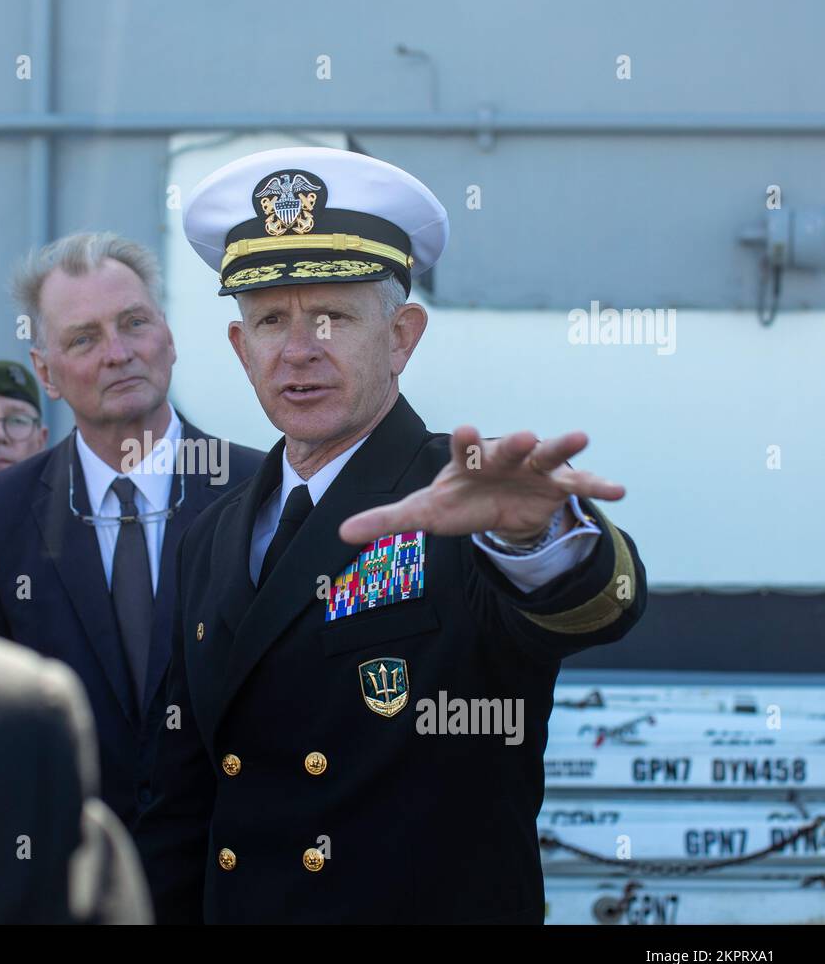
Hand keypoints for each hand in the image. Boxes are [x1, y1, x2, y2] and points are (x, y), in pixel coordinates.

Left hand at [339, 427, 624, 545]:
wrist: (498, 507)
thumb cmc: (457, 502)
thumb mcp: (423, 513)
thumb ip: (387, 521)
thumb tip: (342, 534)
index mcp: (468, 460)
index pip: (465, 448)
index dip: (466, 441)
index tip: (464, 430)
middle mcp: (502, 456)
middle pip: (508, 447)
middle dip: (514, 442)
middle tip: (521, 434)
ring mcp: (533, 468)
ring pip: (548, 454)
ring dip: (562, 446)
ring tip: (580, 436)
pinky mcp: (559, 484)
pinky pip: (580, 483)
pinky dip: (598, 484)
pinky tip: (620, 490)